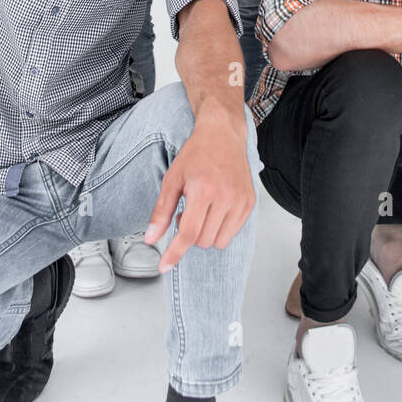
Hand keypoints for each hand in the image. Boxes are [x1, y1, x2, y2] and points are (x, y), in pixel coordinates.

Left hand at [144, 118, 254, 270]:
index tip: (164, 267)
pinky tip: (216, 208)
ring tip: (203, 209)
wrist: (223, 134)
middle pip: (203, 241)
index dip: (175, 253)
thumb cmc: (196, 154)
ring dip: (206, 233)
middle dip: (191, 233)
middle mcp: (226, 197)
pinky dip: (221, 227)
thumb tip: (151, 239)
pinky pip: (233, 232)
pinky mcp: (250, 203)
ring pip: (219, 241)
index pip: (189, 234)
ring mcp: (241, 201)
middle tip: (188, 210)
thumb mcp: (172, 179)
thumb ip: (161, 212)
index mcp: (204, 190)